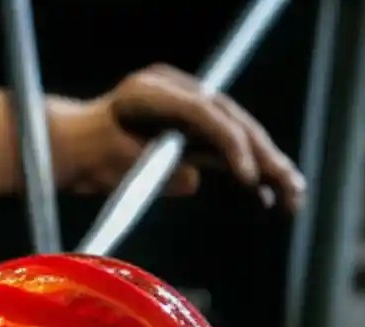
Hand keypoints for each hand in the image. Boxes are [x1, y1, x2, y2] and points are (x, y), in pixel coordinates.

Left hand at [55, 63, 305, 211]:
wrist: (71, 149)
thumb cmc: (82, 154)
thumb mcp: (111, 163)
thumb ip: (151, 168)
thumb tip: (192, 179)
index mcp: (151, 90)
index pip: (203, 111)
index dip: (229, 141)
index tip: (248, 176)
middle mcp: (176, 93)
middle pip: (230, 121)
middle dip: (262, 156)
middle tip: (289, 186)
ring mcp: (185, 112)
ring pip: (237, 137)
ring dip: (266, 166)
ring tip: (294, 196)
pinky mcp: (191, 134)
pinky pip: (226, 153)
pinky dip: (247, 174)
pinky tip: (272, 198)